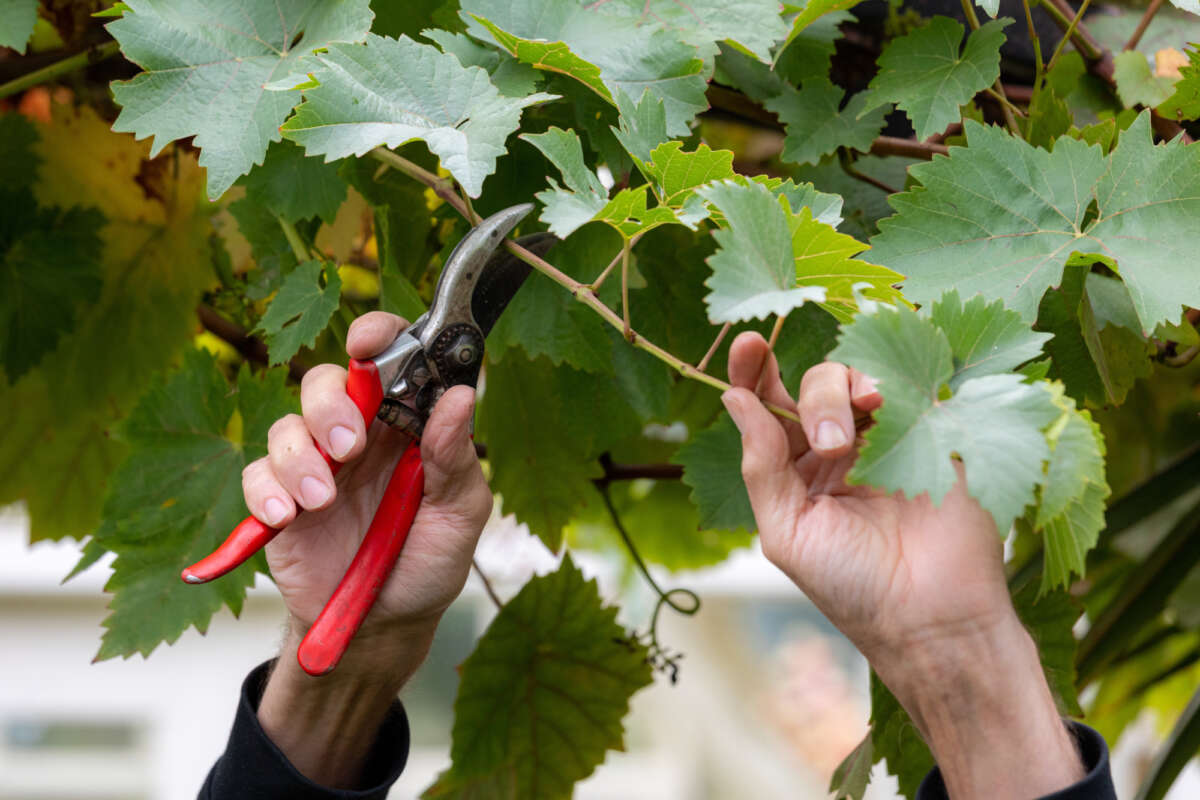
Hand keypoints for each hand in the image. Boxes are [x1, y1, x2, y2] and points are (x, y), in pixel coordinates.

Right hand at [243, 311, 492, 644]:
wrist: (383, 627)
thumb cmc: (428, 562)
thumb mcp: (459, 515)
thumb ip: (454, 458)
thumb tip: (459, 397)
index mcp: (405, 426)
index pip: (389, 362)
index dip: (378, 337)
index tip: (369, 341)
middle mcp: (357, 437)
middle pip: (326, 383)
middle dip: (330, 406)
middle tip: (348, 448)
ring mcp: (315, 467)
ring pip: (287, 427)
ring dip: (300, 460)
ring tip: (322, 503)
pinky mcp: (279, 501)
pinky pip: (256, 475)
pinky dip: (266, 492)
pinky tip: (286, 518)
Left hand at [722, 332, 1082, 798]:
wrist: (932, 616)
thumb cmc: (851, 585)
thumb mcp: (787, 532)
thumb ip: (761, 466)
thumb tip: (734, 399)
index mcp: (799, 469)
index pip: (769, 406)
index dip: (756, 371)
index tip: (750, 343)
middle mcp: (841, 447)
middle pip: (813, 385)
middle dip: (812, 397)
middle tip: (827, 442)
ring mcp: (888, 438)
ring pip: (856, 379)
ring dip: (844, 389)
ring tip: (854, 428)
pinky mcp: (935, 433)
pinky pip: (909, 386)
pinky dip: (891, 382)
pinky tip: (885, 403)